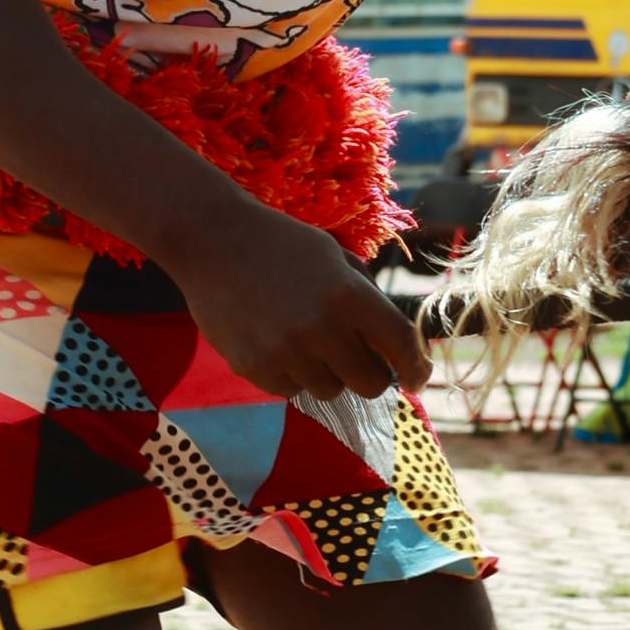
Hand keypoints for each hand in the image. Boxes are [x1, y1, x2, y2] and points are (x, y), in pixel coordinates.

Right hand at [165, 199, 432, 401]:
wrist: (211, 240)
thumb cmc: (280, 243)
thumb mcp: (334, 257)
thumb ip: (365, 297)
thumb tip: (391, 343)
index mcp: (349, 296)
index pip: (401, 345)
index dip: (417, 367)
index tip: (417, 379)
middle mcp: (321, 329)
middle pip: (371, 383)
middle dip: (371, 373)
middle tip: (357, 358)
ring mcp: (285, 352)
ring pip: (329, 390)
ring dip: (327, 372)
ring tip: (304, 339)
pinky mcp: (254, 367)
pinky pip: (290, 390)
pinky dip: (291, 374)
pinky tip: (275, 341)